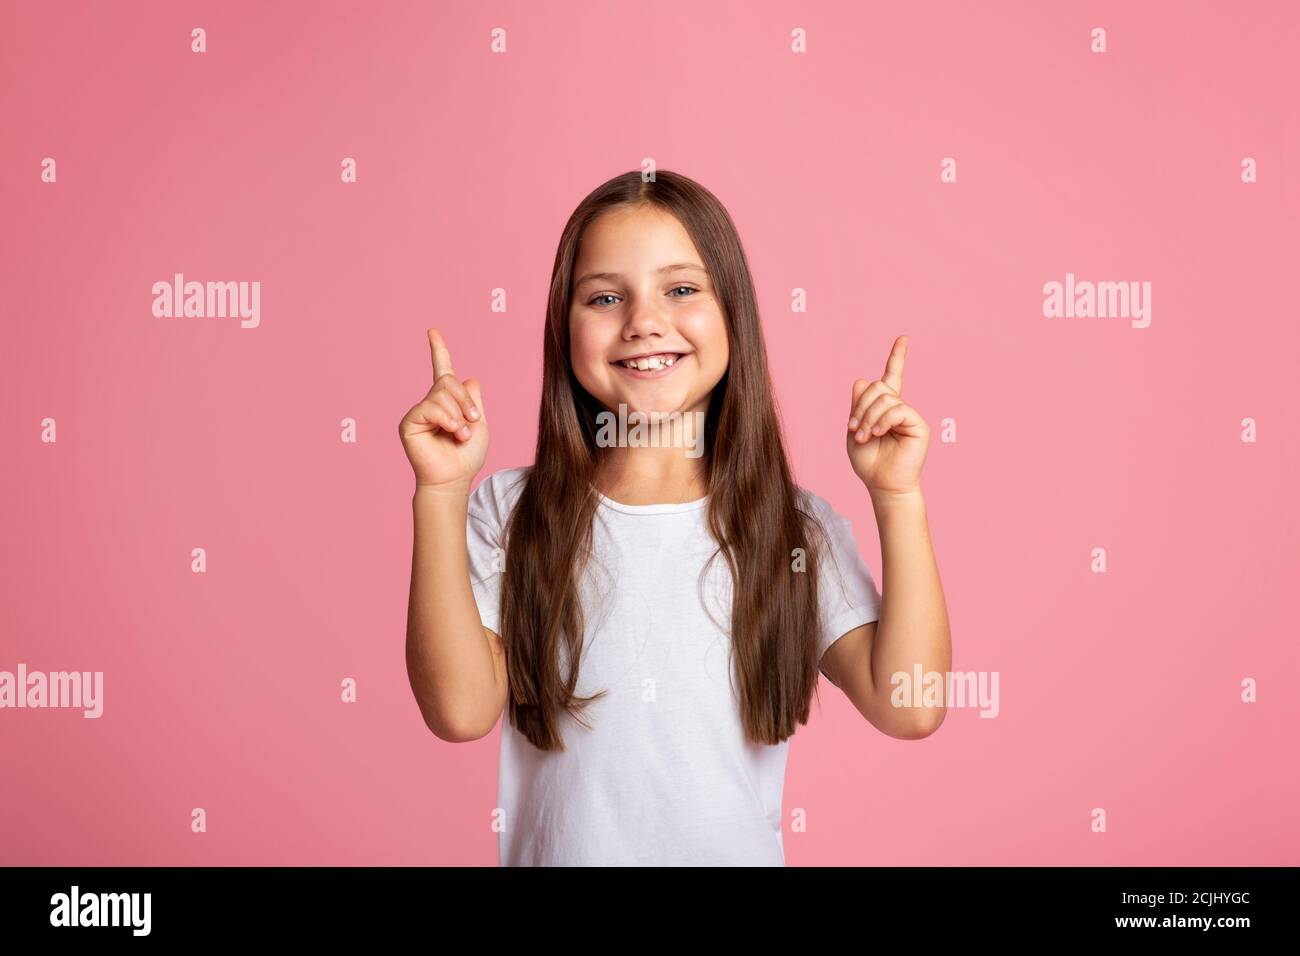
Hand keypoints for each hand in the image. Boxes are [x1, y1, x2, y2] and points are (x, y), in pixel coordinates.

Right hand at [398, 328, 488, 492]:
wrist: (454, 478)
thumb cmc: (466, 456)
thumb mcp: (480, 425)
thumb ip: (474, 401)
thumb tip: (469, 378)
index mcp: (447, 402)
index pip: (442, 370)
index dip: (438, 350)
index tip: (432, 331)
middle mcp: (430, 403)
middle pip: (448, 381)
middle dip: (466, 401)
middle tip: (473, 422)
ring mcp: (419, 412)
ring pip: (441, 394)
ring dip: (458, 414)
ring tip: (460, 434)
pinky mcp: (409, 422)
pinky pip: (430, 407)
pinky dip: (446, 419)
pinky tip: (450, 432)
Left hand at [846, 335, 929, 495]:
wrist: (882, 485)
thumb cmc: (869, 462)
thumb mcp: (855, 431)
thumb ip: (858, 406)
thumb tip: (863, 379)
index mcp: (884, 408)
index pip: (892, 377)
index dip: (897, 357)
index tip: (903, 338)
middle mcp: (899, 408)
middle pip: (878, 386)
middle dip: (861, 406)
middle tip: (854, 429)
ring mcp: (910, 415)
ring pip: (885, 398)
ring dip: (868, 417)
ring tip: (865, 436)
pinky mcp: (918, 424)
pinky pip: (898, 410)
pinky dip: (883, 420)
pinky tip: (878, 434)